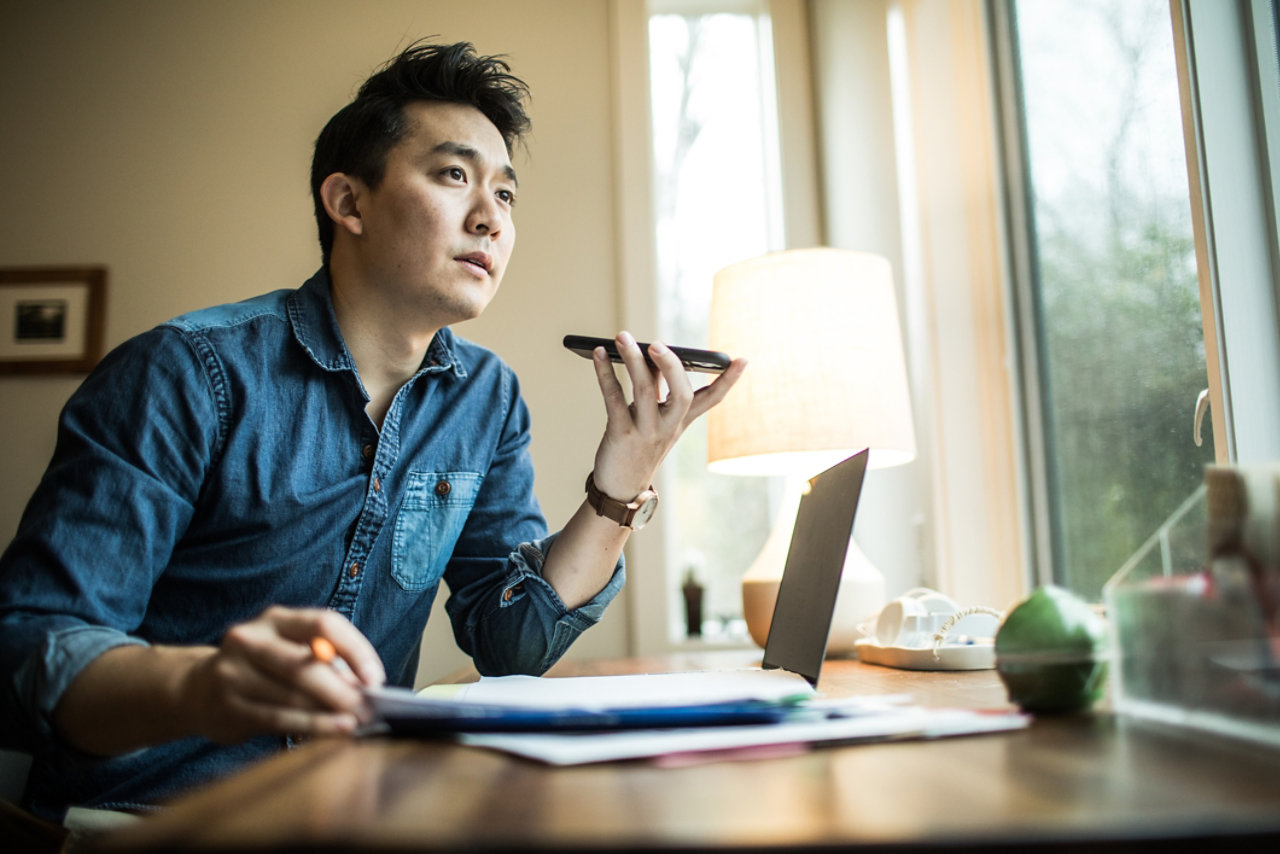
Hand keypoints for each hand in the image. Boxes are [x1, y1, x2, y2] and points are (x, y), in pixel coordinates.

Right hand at [183, 606, 385, 743]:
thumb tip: (365, 686)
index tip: (374, 677)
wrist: (195, 689)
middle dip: (341, 689)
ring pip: (292, 695)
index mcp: (275, 619)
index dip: (354, 650)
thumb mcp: (288, 650)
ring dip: (329, 712)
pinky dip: (311, 725)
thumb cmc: (261, 668)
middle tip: (368, 707)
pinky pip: (278, 718)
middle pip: (304, 664)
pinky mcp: (228, 706)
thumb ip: (324, 660)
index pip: (322, 624)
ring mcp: (234, 673)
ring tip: (356, 722)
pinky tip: (334, 731)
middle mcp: (250, 639)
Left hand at [589, 330, 745, 499]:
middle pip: (682, 394)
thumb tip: (644, 352)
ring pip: (644, 391)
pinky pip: (614, 399)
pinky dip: (606, 373)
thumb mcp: (653, 418)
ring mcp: (646, 432)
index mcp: (680, 421)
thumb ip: (654, 386)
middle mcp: (668, 427)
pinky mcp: (621, 434)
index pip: (712, 400)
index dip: (728, 381)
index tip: (742, 360)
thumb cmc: (637, 446)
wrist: (620, 488)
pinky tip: (598, 354)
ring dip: (633, 360)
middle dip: (671, 366)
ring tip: (622, 336)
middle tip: (656, 343)